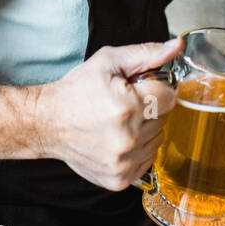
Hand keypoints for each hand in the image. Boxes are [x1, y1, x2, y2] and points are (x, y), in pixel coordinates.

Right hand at [35, 37, 181, 190]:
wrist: (48, 122)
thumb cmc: (76, 90)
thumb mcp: (108, 61)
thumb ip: (146, 54)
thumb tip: (176, 46)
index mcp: (127, 107)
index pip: (169, 96)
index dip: (156, 88)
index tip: (140, 88)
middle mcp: (128, 139)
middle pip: (164, 118)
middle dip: (150, 108)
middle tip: (125, 103)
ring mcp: (124, 163)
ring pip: (158, 140)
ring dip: (145, 129)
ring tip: (120, 121)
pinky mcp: (120, 179)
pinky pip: (146, 159)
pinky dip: (137, 149)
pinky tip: (118, 138)